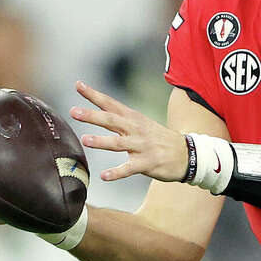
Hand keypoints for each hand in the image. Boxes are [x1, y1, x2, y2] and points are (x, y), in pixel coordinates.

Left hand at [70, 81, 188, 182]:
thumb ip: (120, 120)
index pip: (110, 103)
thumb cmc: (158, 138)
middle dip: (92, 115)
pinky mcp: (147, 163)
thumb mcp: (141, 123)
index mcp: (133, 118)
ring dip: (101, 141)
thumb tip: (96, 113)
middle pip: (111, 119)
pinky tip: (104, 176)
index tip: (78, 85)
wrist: (187, 153)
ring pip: (118, 143)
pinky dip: (116, 172)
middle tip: (74, 111)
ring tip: (85, 140)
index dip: (94, 94)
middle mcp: (136, 129)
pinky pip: (129, 168)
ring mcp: (141, 146)